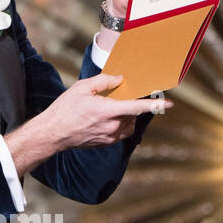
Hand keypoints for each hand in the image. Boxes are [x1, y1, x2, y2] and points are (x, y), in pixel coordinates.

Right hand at [4, 73, 171, 174]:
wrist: (53, 134)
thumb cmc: (65, 109)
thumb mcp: (82, 88)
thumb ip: (103, 82)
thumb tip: (120, 79)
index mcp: (107, 111)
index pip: (136, 108)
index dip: (154, 105)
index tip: (169, 104)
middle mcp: (111, 126)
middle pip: (133, 115)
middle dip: (130, 105)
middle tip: (116, 98)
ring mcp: (110, 137)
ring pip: (129, 125)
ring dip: (126, 116)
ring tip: (109, 109)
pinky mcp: (106, 143)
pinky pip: (121, 132)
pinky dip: (119, 124)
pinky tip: (105, 119)